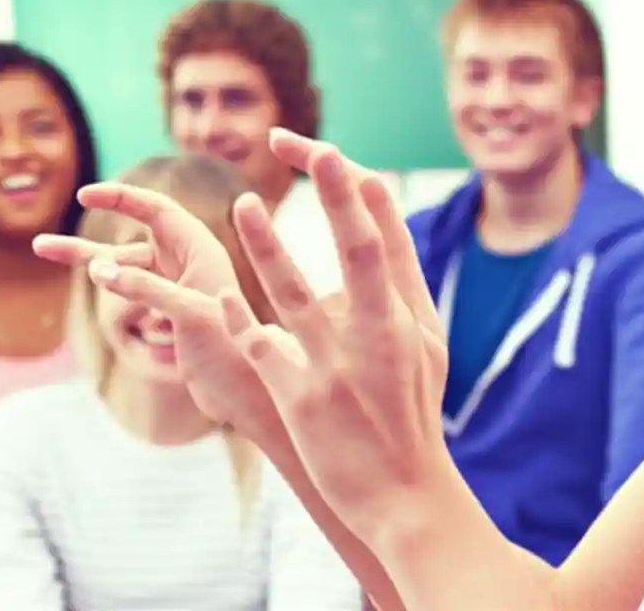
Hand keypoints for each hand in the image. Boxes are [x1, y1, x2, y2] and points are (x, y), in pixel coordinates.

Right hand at [32, 185, 282, 439]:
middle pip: (128, 242)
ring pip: (125, 271)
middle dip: (86, 243)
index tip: (83, 196)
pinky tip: (114, 306)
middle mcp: (187, 264)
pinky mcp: (171, 318)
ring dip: (89, 265)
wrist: (256, 396)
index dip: (119, 198)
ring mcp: (177, 291)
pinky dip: (112, 295)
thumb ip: (145, 289)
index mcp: (199, 249)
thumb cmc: (236, 350)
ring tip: (43, 251)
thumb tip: (98, 270)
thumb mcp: (189, 314)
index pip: (154, 209)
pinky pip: (132, 298)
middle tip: (39, 245)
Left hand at [218, 129, 450, 539]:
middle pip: (360, 252)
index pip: (390, 241)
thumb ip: (403, 287)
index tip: (333, 152)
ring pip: (299, 295)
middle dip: (337, 196)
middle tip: (314, 149)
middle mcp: (381, 337)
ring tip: (242, 204)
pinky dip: (241, 318)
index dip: (361, 192)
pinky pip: (264, 349)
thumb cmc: (413, 413)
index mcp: (411, 318)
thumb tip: (385, 227)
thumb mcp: (425, 346)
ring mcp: (341, 369)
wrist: (406, 494)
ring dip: (269, 246)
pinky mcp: (305, 401)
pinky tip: (218, 293)